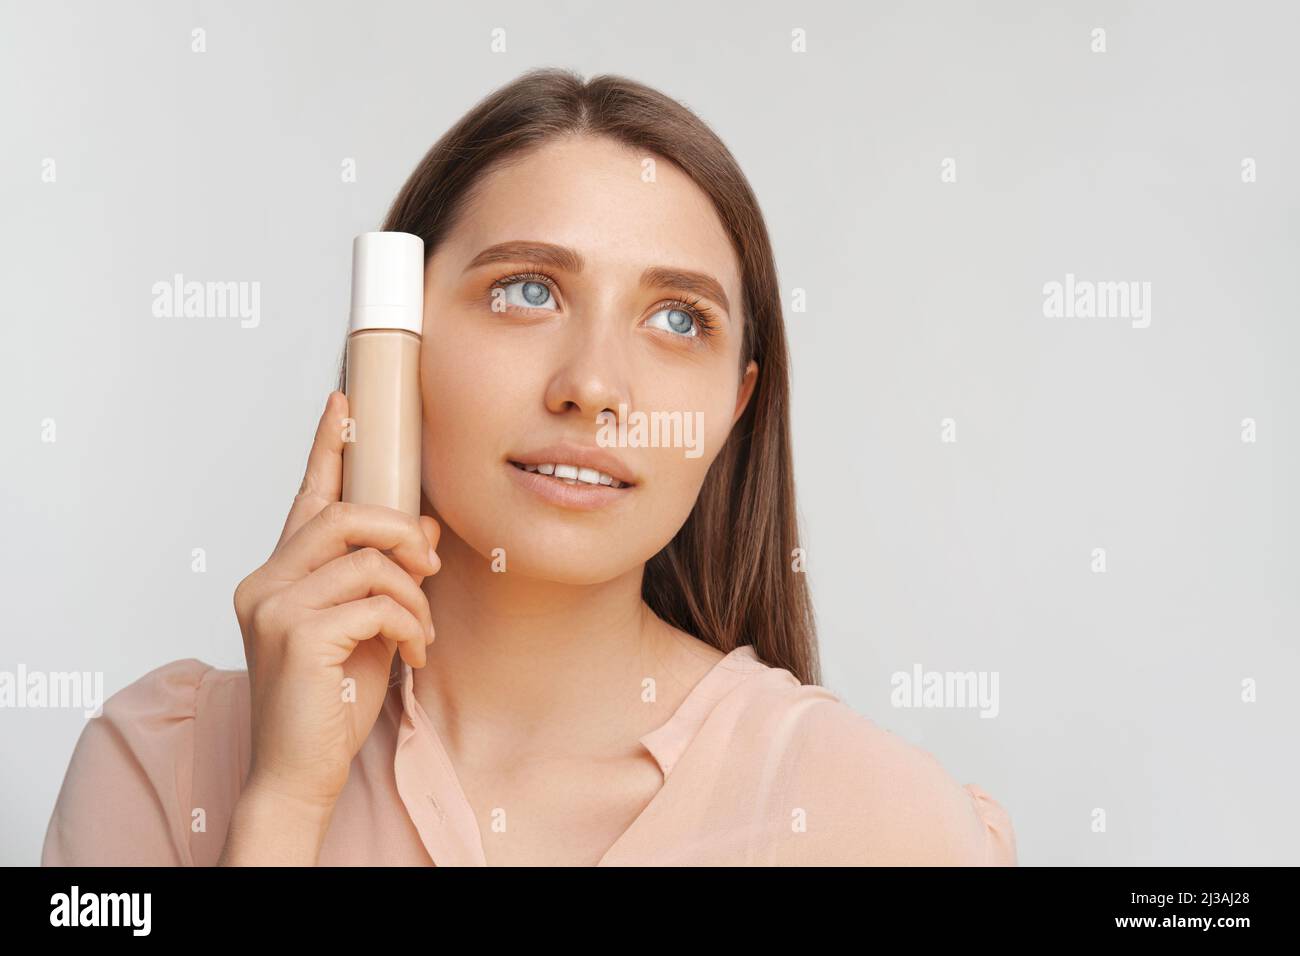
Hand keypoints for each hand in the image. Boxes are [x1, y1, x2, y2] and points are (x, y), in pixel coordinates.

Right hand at [231, 390, 440, 812]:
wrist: (299, 771)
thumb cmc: (330, 700)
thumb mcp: (367, 627)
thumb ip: (385, 577)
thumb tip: (426, 528)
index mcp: (277, 575)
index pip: (307, 499)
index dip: (327, 447)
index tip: (345, 401)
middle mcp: (265, 582)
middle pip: (343, 517)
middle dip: (400, 532)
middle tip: (430, 565)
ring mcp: (274, 608)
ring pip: (368, 561)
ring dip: (412, 596)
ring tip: (418, 633)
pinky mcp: (296, 635)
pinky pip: (376, 604)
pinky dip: (408, 626)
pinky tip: (410, 655)